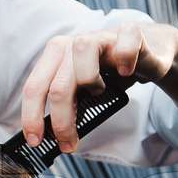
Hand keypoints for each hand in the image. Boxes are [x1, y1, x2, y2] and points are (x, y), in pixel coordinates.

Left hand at [19, 22, 177, 149]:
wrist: (145, 54)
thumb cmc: (109, 74)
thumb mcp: (82, 92)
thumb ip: (66, 107)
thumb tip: (52, 137)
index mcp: (55, 58)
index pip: (34, 87)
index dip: (32, 116)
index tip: (35, 141)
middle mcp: (73, 44)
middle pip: (58, 83)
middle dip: (62, 121)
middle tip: (69, 143)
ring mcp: (101, 37)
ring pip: (83, 52)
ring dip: (91, 81)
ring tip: (100, 92)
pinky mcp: (130, 34)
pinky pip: (125, 44)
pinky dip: (126, 59)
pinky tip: (126, 73)